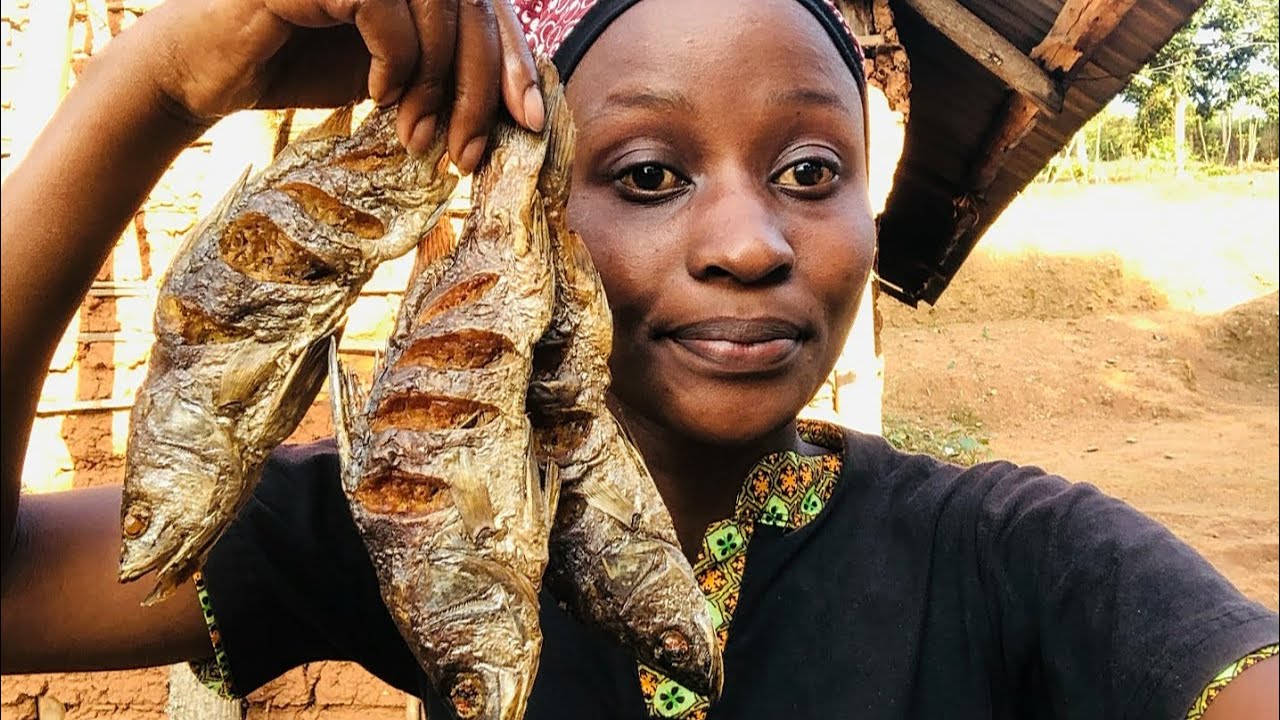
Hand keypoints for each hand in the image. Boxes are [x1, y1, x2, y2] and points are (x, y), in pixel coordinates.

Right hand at [141, 0, 541, 171]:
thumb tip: (520, 104)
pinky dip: (394, 61)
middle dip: (483, 88)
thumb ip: (446, 68)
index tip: (530, 121)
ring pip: (437, 10)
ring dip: (439, 86)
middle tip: (469, 153)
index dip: (515, 59)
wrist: (201, 73)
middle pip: (472, 6)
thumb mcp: (392, 70)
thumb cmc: (296, 65)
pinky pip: (384, 10)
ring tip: (418, 138)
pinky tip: (377, 96)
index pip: (485, 3)